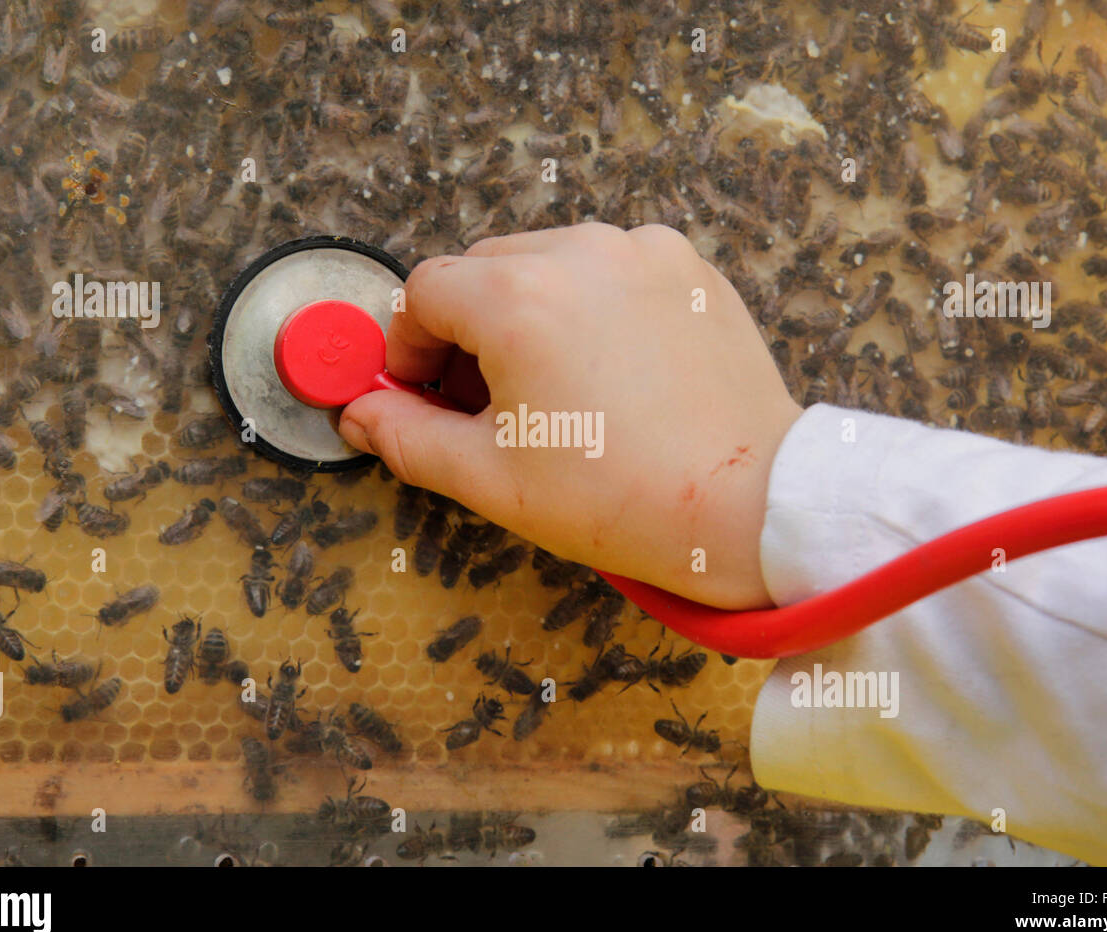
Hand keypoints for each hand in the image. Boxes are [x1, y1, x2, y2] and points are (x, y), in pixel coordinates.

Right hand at [335, 223, 801, 608]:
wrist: (748, 505)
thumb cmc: (624, 498)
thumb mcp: (492, 479)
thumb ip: (407, 438)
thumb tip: (358, 416)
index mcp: (519, 298)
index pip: (425, 291)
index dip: (409, 345)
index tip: (419, 391)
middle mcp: (580, 252)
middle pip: (483, 268)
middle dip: (465, 328)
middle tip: (480, 400)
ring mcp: (643, 251)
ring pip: (548, 261)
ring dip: (528, 309)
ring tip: (550, 385)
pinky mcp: (688, 265)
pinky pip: (611, 265)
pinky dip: (592, 302)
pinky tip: (609, 366)